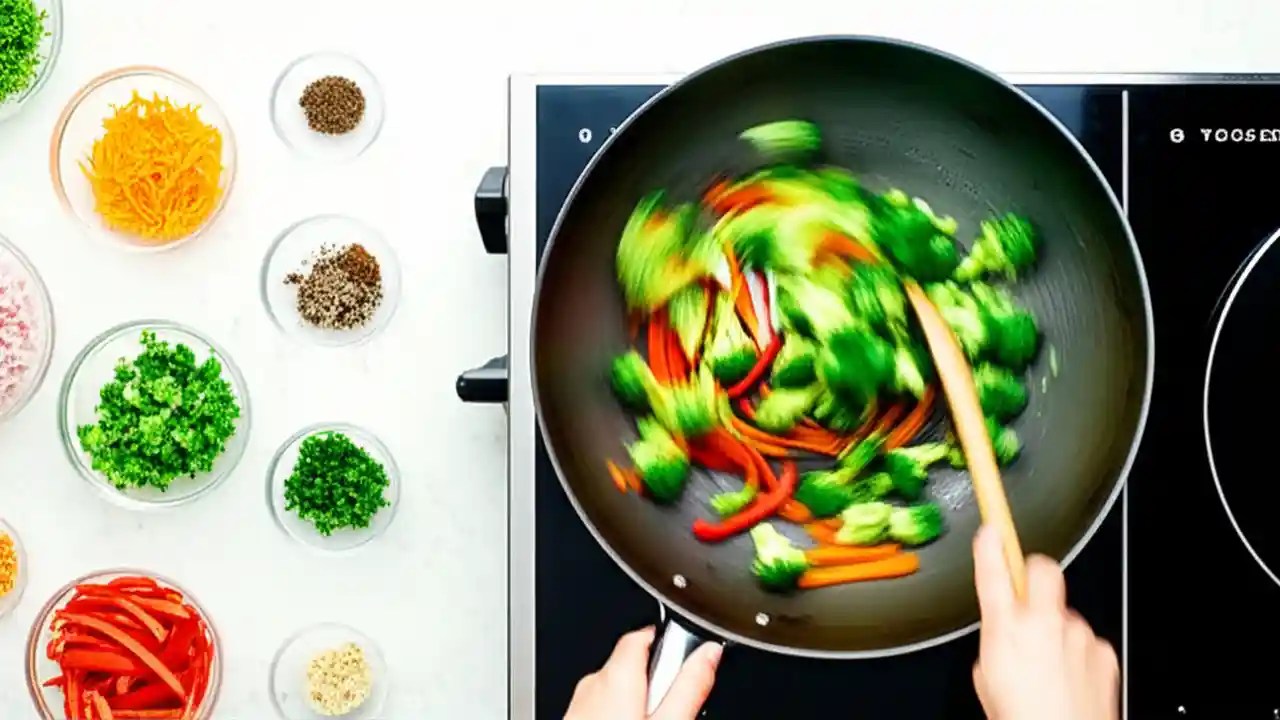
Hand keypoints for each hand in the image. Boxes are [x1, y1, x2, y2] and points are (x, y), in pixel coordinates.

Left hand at [564, 626, 722, 719]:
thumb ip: (690, 685)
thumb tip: (709, 653)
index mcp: (617, 676)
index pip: (644, 635)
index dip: (670, 646)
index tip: (687, 665)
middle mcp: (592, 685)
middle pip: (632, 666)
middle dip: (655, 683)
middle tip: (673, 712)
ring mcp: (578, 706)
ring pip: (616, 693)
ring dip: (636, 707)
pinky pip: (601, 712)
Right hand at [971, 524, 1119, 719]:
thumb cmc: (1021, 716)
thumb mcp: (987, 677)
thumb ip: (996, 641)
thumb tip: (1004, 631)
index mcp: (1005, 627)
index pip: (993, 570)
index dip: (991, 545)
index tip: (991, 529)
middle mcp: (1044, 622)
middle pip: (1043, 568)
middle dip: (1033, 575)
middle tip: (1028, 595)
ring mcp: (1078, 633)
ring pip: (1065, 611)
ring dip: (1056, 628)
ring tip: (1050, 667)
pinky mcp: (1103, 650)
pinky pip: (1086, 638)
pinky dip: (1077, 653)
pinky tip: (1070, 679)